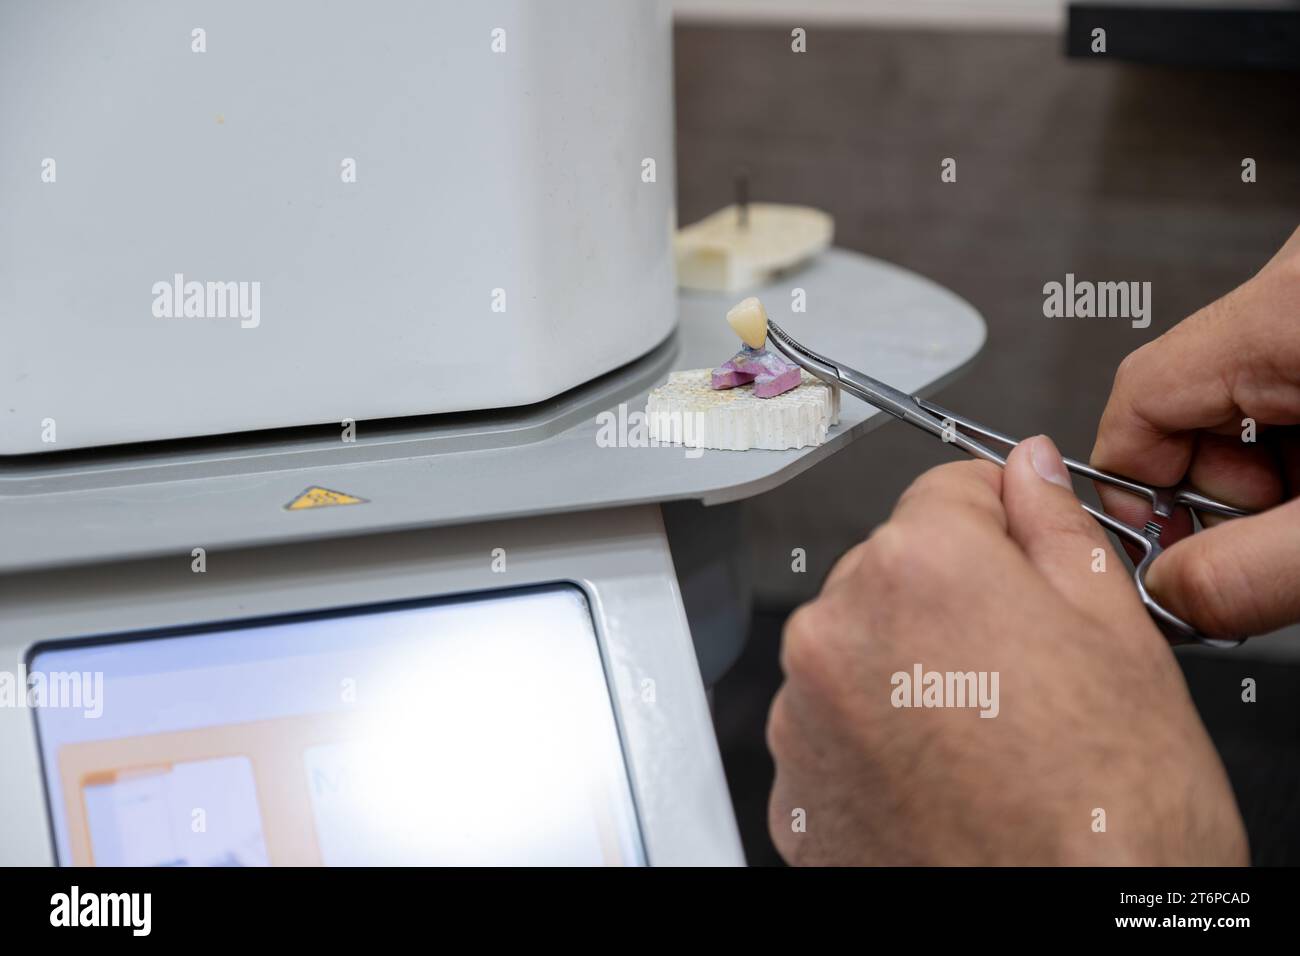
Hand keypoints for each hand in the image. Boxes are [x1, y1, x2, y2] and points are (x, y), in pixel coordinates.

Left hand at [767, 438, 1246, 864]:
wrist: (1069, 935)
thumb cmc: (1111, 816)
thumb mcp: (1119, 640)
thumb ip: (1058, 532)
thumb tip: (1027, 471)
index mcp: (918, 569)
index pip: (945, 492)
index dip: (999, 523)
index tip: (1020, 554)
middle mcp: (836, 632)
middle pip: (890, 571)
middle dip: (948, 601)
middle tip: (1021, 669)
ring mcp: (801, 716)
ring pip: (856, 650)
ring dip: (905, 670)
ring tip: (984, 737)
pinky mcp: (790, 789)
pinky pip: (830, 727)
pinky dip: (874, 739)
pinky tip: (938, 777)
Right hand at [1091, 226, 1299, 638]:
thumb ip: (1255, 573)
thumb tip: (1172, 596)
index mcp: (1289, 312)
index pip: (1138, 397)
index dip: (1135, 485)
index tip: (1168, 545)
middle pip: (1188, 401)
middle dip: (1221, 489)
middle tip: (1275, 541)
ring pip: (1244, 397)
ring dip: (1271, 473)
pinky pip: (1290, 380)